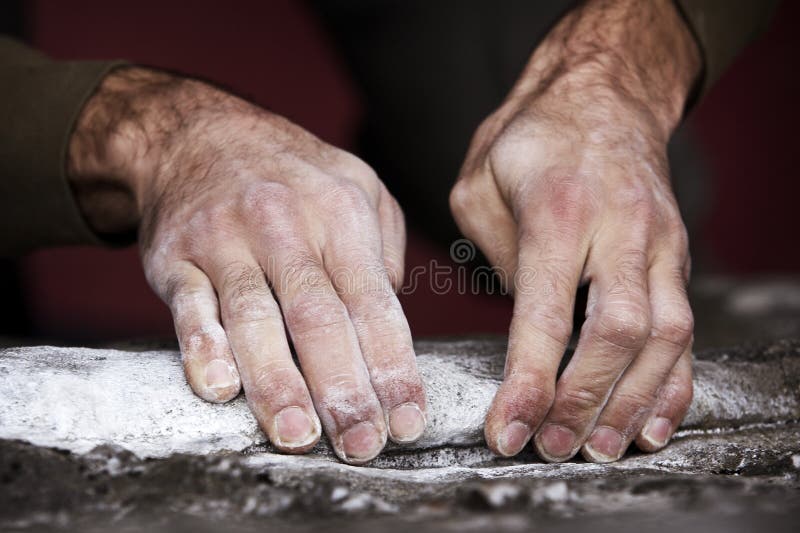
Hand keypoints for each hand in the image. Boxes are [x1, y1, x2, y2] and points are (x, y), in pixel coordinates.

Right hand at [67, 68, 426, 463]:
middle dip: (343, 387)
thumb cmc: (292, 173)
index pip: (373, 302)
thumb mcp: (357, 183)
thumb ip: (384, 244)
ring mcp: (225, 241)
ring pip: (255, 318)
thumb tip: (394, 308)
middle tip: (361, 444)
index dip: (392, 365)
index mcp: (339, 216)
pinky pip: (191, 305)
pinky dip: (203, 347)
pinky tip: (218, 389)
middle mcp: (284, 227)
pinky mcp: (176, 256)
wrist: (196, 132)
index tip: (406, 421)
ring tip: (299, 436)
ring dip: (277, 382)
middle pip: (318, 318)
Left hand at [450, 0, 700, 461]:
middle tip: (554, 446)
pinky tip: (653, 421)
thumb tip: (519, 323)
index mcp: (560, 210)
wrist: (605, 93)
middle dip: (585, 401)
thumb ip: (493, 255)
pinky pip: (686, 328)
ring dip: (633, 403)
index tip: (509, 430)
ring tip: (602, 448)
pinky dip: (673, 382)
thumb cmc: (532, 138)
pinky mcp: (678, 254)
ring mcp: (660, 242)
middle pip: (618, 332)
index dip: (529, 381)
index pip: (547, 314)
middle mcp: (620, 228)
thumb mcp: (479, 182)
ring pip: (665, 336)